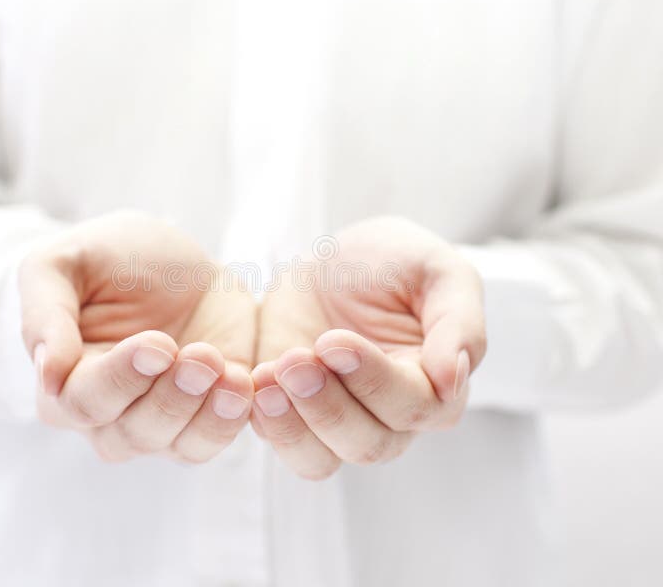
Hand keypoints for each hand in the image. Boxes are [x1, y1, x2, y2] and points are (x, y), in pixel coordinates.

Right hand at [19, 212, 254, 463]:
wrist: (170, 261)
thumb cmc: (106, 259)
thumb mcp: (62, 264)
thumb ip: (46, 314)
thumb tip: (47, 374)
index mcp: (64, 383)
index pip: (83, 403)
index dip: (121, 378)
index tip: (158, 344)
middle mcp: (108, 416)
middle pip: (132, 434)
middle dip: (170, 397)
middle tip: (201, 356)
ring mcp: (160, 421)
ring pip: (177, 445)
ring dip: (206, 416)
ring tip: (230, 376)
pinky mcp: (206, 413)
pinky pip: (216, 437)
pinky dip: (233, 419)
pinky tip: (246, 385)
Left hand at [253, 216, 486, 478]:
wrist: (334, 257)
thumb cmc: (396, 262)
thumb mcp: (439, 271)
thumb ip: (459, 321)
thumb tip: (454, 379)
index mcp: (435, 385)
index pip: (416, 408)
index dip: (374, 381)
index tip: (334, 341)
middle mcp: (390, 417)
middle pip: (368, 444)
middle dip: (328, 406)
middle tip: (295, 359)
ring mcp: (339, 419)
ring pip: (322, 460)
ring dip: (294, 425)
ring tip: (270, 375)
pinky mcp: (294, 413)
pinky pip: (284, 444)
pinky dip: (268, 422)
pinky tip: (257, 380)